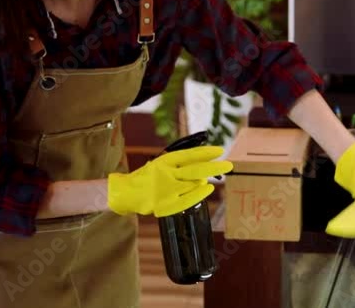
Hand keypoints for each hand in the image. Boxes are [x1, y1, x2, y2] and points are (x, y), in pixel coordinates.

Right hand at [107, 146, 232, 216]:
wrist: (126, 193)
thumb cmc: (147, 178)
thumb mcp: (161, 165)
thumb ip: (179, 167)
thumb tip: (203, 175)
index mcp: (164, 162)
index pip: (189, 155)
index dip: (205, 153)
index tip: (220, 150)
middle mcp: (166, 174)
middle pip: (195, 170)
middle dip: (214, 167)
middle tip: (228, 165)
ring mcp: (166, 190)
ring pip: (193, 184)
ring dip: (205, 180)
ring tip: (211, 178)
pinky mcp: (166, 204)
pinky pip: (187, 200)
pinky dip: (199, 194)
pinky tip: (208, 189)